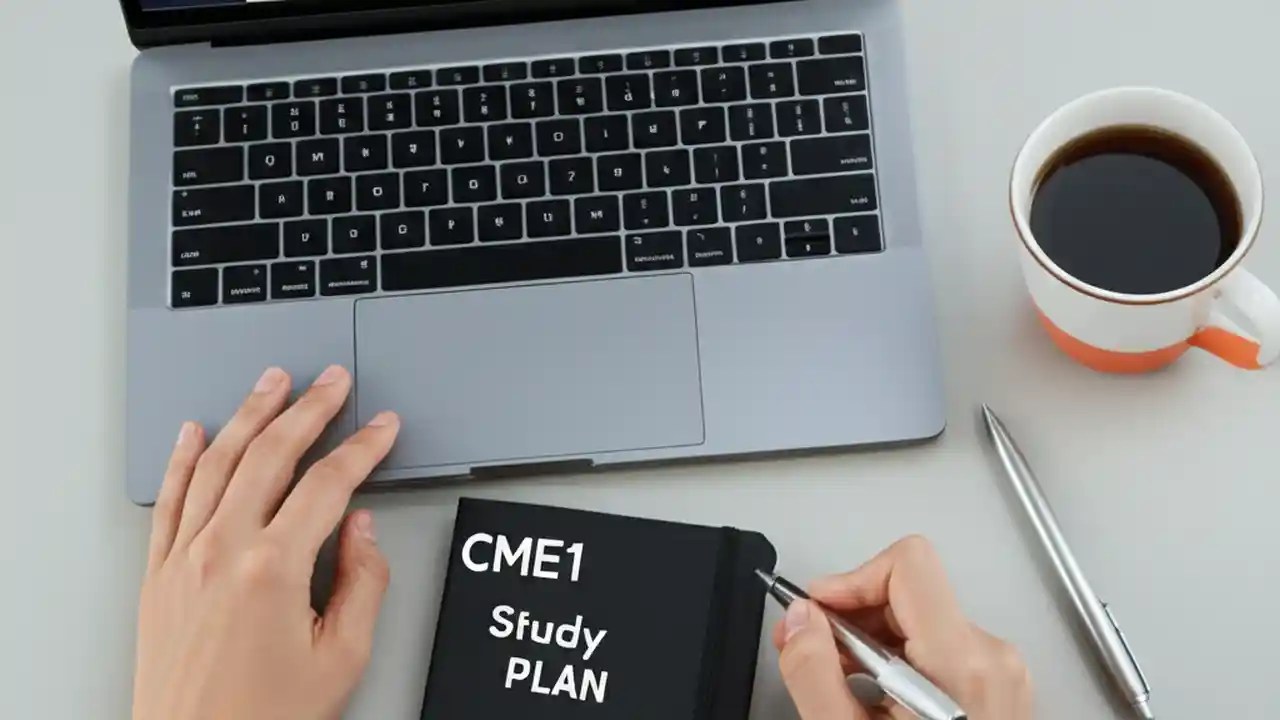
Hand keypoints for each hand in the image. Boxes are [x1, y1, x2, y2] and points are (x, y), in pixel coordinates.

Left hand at [133, 365, 399, 719]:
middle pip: (272, 454)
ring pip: (218, 462)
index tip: (383, 427)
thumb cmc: (262, 719)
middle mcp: (223, 551)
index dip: (364, 448)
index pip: (329, 484)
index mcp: (274, 569)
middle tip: (333, 381)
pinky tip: (195, 432)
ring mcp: (184, 558)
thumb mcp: (341, 659)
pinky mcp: (158, 575)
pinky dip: (183, 458)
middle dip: (309, 408)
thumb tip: (363, 532)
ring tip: (273, 382)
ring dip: (249, 413)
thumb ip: (362, 585)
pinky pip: (170, 499)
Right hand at [772, 536, 1032, 719]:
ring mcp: (1002, 675)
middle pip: (912, 590)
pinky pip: (942, 649)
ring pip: (923, 621)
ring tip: (848, 689)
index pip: (908, 564)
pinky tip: (878, 703)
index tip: (817, 611)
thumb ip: (813, 672)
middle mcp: (992, 659)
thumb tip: (799, 622)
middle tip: (816, 652)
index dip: (851, 580)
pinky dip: (900, 664)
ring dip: (874, 644)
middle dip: (854, 617)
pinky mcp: (1000, 690)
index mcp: (960, 662)